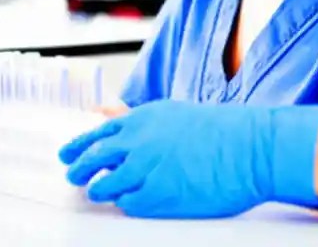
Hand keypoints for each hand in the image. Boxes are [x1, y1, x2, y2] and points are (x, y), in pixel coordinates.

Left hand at [58, 100, 317, 218]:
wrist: (250, 148)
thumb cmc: (221, 131)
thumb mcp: (174, 113)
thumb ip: (142, 120)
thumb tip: (110, 116)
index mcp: (142, 119)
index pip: (98, 133)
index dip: (78, 145)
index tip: (67, 154)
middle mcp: (138, 141)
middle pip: (93, 158)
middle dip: (78, 168)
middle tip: (72, 176)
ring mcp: (146, 169)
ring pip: (105, 184)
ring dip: (98, 189)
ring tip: (96, 192)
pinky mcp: (159, 194)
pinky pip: (129, 203)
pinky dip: (125, 203)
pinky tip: (127, 202)